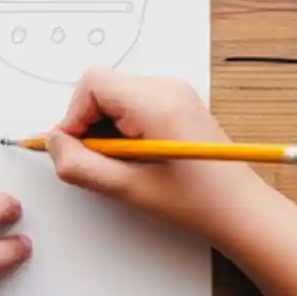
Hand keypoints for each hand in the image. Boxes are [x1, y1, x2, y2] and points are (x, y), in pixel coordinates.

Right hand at [45, 68, 279, 250]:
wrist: (242, 211)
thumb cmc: (198, 201)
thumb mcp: (128, 189)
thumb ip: (80, 166)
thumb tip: (54, 145)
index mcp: (156, 102)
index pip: (92, 84)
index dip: (73, 116)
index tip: (72, 148)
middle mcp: (167, 88)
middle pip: (101, 88)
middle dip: (87, 123)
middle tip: (97, 160)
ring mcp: (175, 94)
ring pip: (114, 97)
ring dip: (104, 128)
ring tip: (121, 163)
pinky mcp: (177, 104)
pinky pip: (132, 104)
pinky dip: (120, 128)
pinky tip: (134, 157)